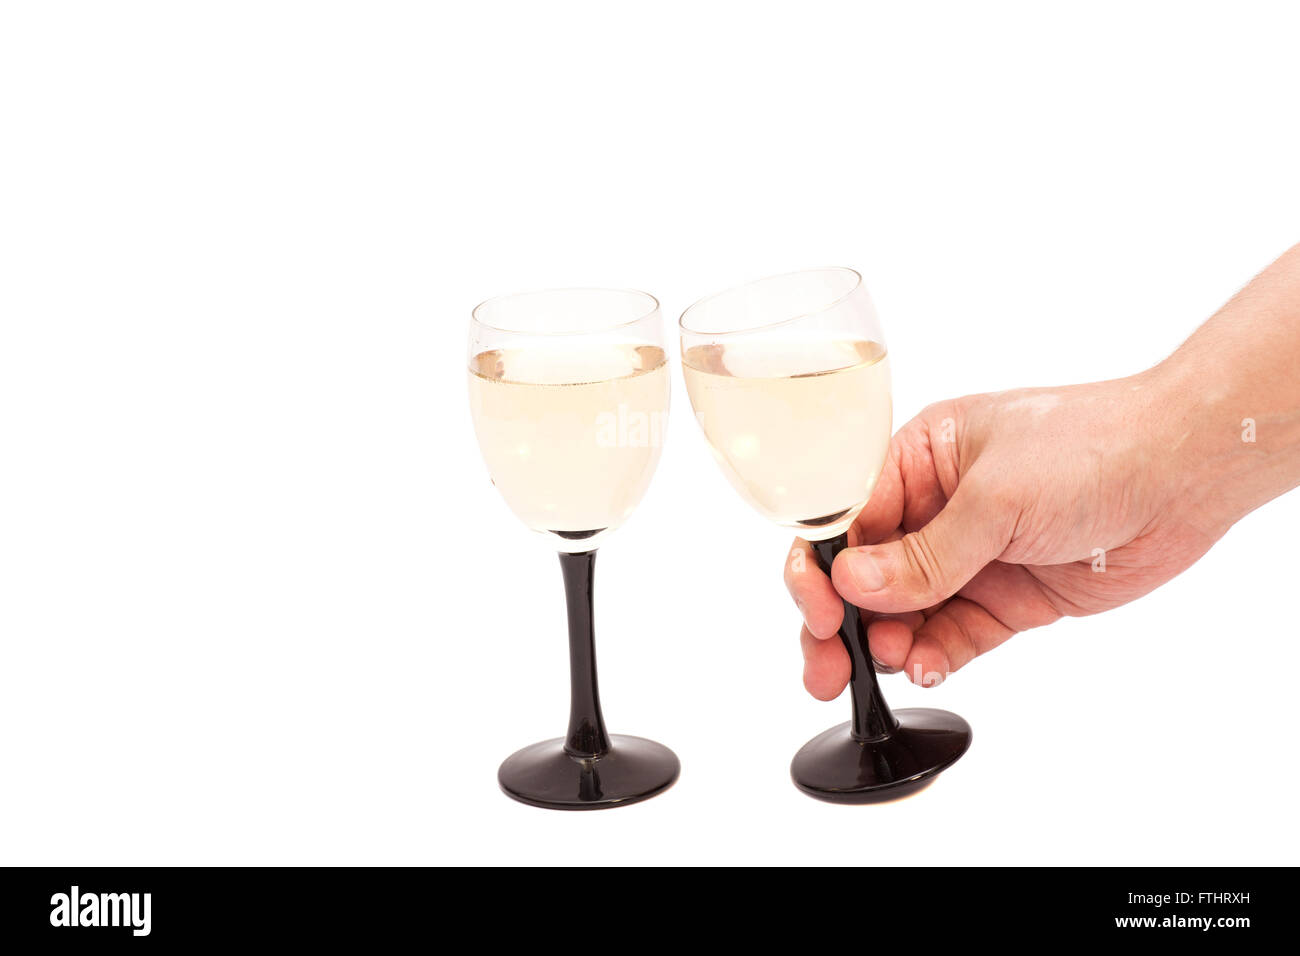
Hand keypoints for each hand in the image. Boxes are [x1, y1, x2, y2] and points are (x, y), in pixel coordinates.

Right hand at [784, 373, 1229, 697]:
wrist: (1183, 472)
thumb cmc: (1093, 447)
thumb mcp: (995, 497)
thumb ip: (924, 554)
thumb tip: (852, 584)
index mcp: (918, 459)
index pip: (846, 518)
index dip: (822, 565)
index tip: (819, 608)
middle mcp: (935, 508)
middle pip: (864, 573)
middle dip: (839, 620)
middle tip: (824, 664)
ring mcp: (970, 556)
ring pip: (902, 612)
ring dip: (886, 643)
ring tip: (891, 660)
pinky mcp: (1005, 598)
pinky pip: (953, 635)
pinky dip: (933, 655)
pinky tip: (925, 666)